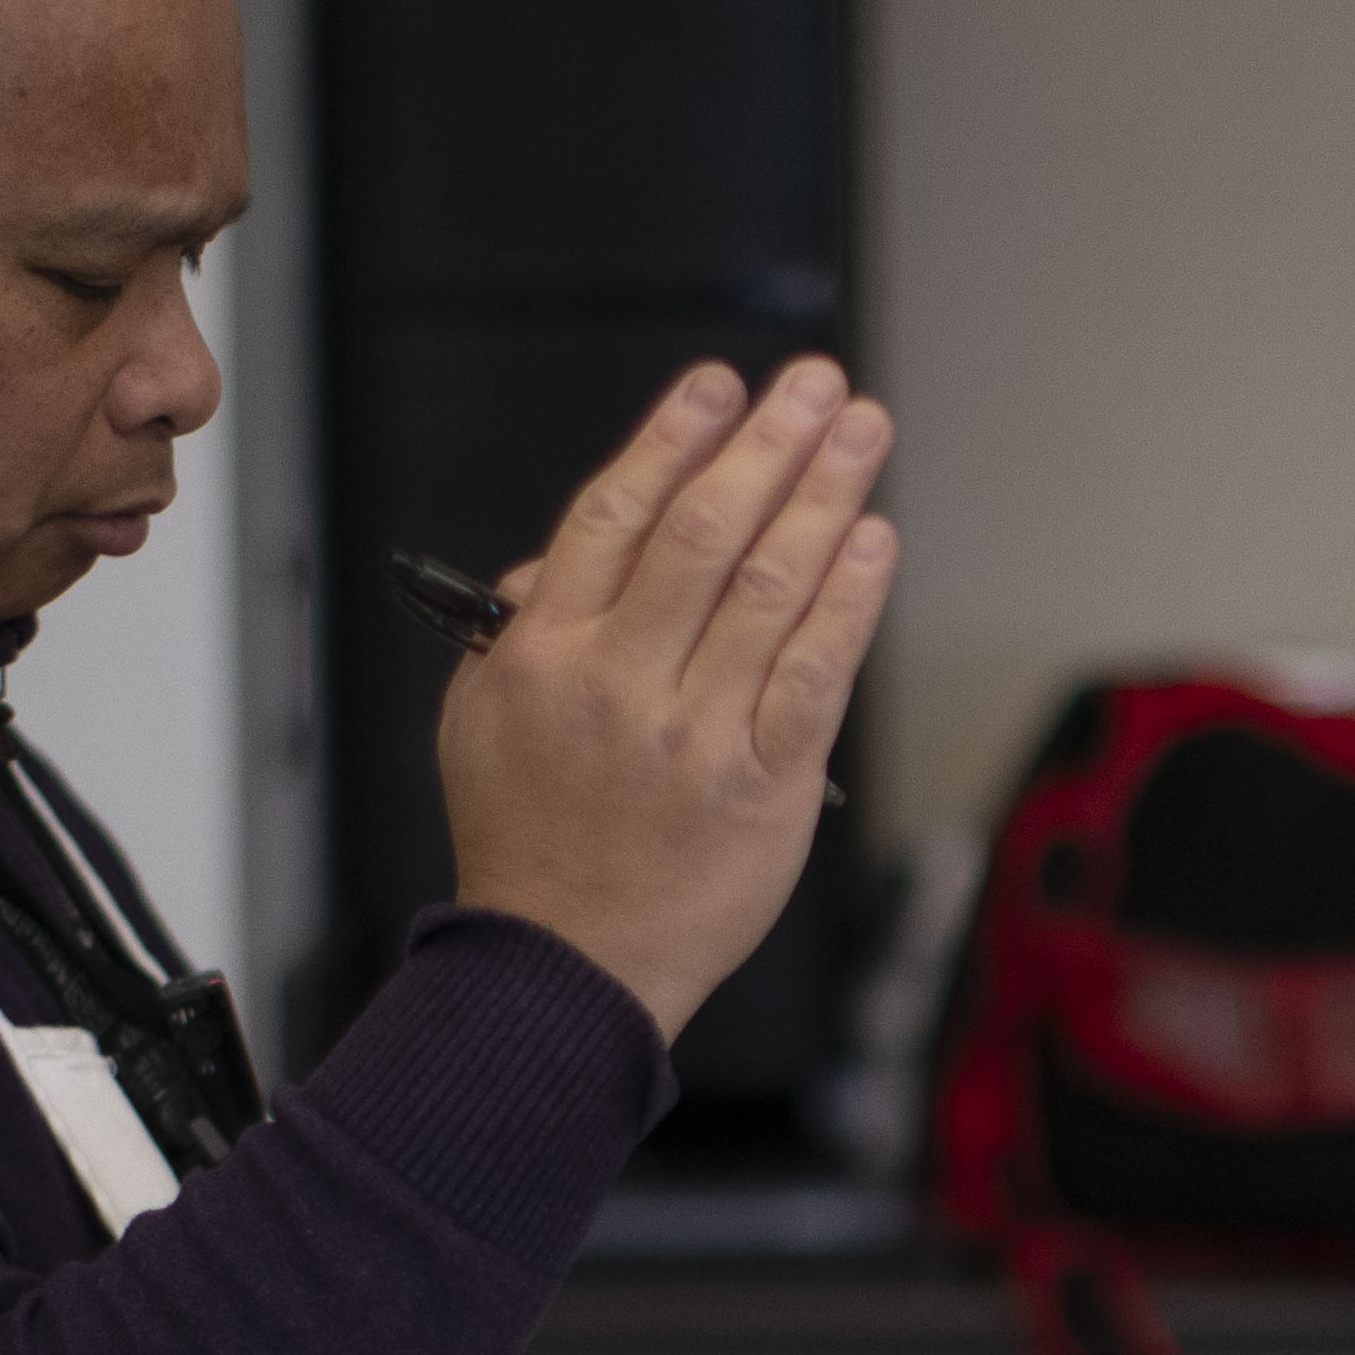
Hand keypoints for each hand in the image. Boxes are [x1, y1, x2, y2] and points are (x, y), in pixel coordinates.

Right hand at [436, 357, 895, 1039]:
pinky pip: (815, 674)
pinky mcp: (764, 790)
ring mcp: (695, 737)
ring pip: (771, 589)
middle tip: (819, 386)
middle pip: (705, 534)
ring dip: (825, 496)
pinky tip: (874, 540)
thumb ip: (523, 626)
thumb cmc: (528, 840)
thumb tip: (566, 549)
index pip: (615, 516)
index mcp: (546, 656)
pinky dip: (849, 599)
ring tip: (862, 432)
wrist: (564, 969)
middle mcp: (621, 685)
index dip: (673, 440)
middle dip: (769, 443)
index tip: (721, 385)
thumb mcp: (480, 720)